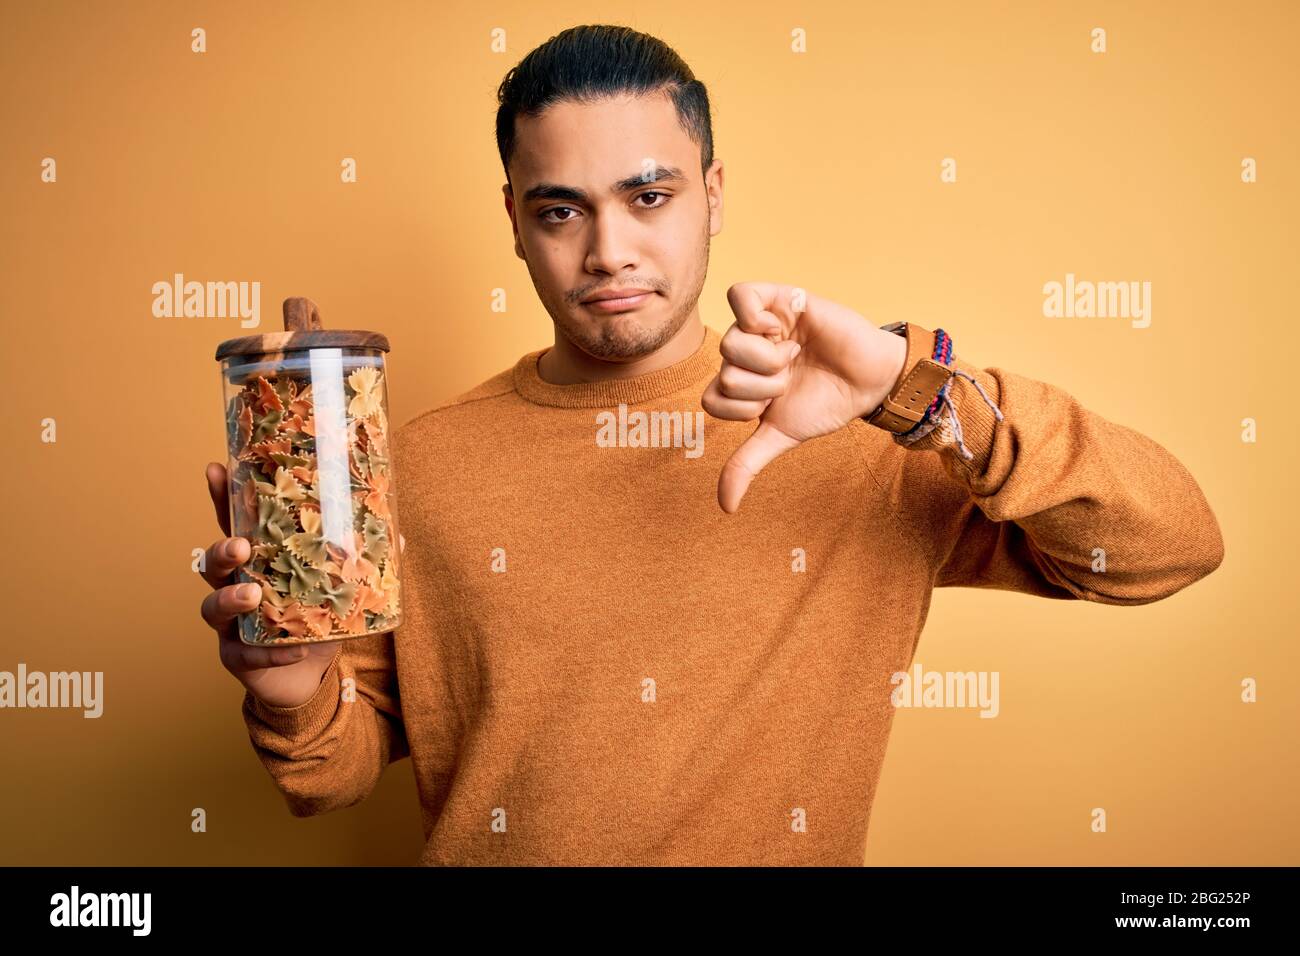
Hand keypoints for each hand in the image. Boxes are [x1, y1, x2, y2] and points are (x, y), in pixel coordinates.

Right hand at [200, 462, 342, 708]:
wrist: (309, 675)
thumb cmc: (317, 619)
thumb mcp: (339, 585)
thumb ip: (362, 561)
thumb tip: (398, 537)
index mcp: (259, 560)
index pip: (234, 523)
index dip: (222, 497)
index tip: (216, 469)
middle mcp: (236, 586)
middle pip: (213, 563)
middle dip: (222, 551)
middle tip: (241, 547)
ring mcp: (232, 624)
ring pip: (213, 607)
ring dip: (230, 599)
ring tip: (253, 597)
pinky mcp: (238, 658)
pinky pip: (243, 654)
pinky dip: (269, 651)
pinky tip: (295, 648)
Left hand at [702, 282, 908, 513]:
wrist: (870, 382)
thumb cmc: (826, 404)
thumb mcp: (781, 436)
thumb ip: (746, 464)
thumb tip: (724, 507)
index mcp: (739, 381)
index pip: (712, 399)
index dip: (745, 410)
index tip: (775, 405)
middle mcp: (744, 352)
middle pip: (724, 373)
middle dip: (765, 388)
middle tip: (791, 377)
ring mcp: (760, 323)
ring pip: (731, 344)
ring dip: (768, 360)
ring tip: (794, 355)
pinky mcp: (778, 297)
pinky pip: (740, 294)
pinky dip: (754, 317)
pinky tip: (778, 328)